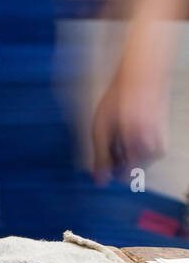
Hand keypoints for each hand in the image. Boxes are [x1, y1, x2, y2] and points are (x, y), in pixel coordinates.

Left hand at [91, 68, 169, 185]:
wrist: (144, 79)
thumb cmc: (118, 102)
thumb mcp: (102, 129)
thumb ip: (101, 157)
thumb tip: (100, 183)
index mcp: (141, 152)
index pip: (123, 177)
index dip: (109, 165)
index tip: (103, 148)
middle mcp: (156, 154)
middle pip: (130, 168)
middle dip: (117, 156)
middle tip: (111, 134)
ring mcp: (162, 146)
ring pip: (137, 160)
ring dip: (125, 149)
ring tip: (120, 127)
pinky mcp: (163, 139)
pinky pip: (144, 150)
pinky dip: (134, 143)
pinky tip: (129, 126)